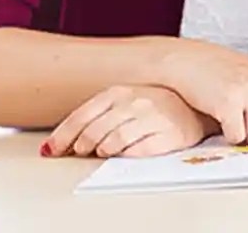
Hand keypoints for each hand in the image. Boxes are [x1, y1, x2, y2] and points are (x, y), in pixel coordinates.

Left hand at [43, 85, 209, 157]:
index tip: (52, 150)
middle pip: (95, 130)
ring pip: (115, 141)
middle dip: (82, 146)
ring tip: (103, 152)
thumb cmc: (154, 106)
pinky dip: (127, 155)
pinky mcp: (170, 134)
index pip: (82, 116)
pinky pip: (140, 151)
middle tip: (80, 152)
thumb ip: (97, 116)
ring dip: (103, 151)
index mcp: (119, 92)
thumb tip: (64, 141)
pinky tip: (125, 153)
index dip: (63, 135)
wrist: (195, 107)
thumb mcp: (124, 101)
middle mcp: (136, 101)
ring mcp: (154, 117)